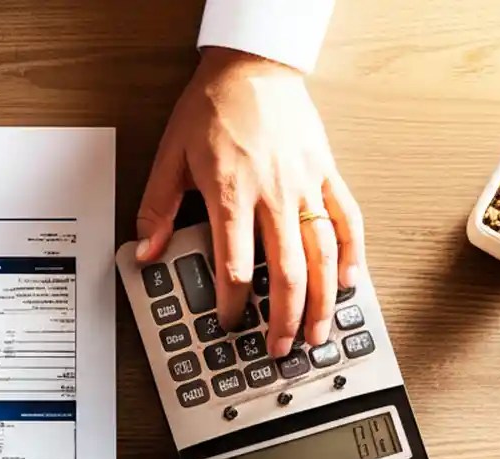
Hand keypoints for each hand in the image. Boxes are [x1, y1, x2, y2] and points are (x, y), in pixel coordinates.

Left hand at [136, 48, 364, 356]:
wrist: (252, 67)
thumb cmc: (211, 108)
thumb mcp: (170, 156)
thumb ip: (156, 209)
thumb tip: (146, 253)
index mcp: (232, 194)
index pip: (235, 266)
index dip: (232, 304)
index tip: (228, 323)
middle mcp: (275, 194)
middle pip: (287, 273)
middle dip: (284, 319)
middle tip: (279, 349)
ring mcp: (306, 186)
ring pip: (323, 256)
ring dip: (322, 301)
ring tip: (317, 333)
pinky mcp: (327, 174)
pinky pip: (348, 221)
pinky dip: (353, 255)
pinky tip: (350, 284)